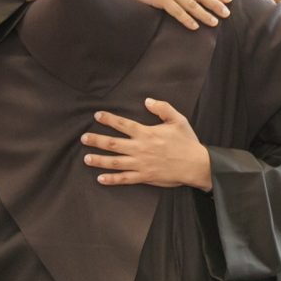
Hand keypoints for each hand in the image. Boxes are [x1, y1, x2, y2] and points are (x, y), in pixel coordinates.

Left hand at [82, 98, 211, 190]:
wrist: (196, 165)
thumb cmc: (187, 142)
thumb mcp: (178, 120)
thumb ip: (162, 108)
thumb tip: (147, 101)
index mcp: (147, 134)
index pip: (123, 125)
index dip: (109, 119)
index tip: (97, 116)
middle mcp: (140, 148)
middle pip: (113, 144)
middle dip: (97, 140)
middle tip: (84, 138)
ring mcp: (141, 164)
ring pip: (115, 162)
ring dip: (99, 160)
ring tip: (86, 158)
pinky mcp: (144, 177)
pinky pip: (124, 179)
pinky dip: (112, 179)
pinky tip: (100, 179)